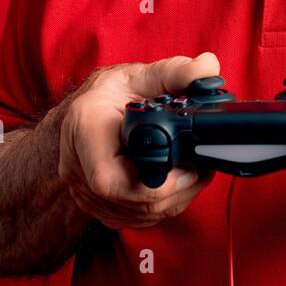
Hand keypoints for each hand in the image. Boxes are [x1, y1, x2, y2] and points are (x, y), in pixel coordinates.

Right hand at [57, 52, 219, 229]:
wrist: (86, 110)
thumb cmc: (111, 92)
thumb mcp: (143, 74)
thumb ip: (177, 72)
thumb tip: (208, 68)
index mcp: (85, 128)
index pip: (108, 179)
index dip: (152, 185)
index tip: (185, 170)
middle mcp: (77, 166)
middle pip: (130, 200)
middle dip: (175, 191)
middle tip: (201, 168)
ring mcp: (83, 191)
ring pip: (135, 214)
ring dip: (173, 200)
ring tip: (194, 173)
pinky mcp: (97, 204)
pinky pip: (133, 217)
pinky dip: (161, 206)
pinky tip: (177, 185)